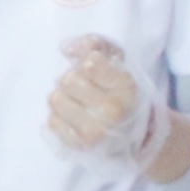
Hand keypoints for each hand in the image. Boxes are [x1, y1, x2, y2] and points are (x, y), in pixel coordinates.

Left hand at [47, 35, 169, 177]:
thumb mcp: (121, 64)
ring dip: (62, 97)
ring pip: (55, 98)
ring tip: (78, 103)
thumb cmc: (124, 95)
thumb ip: (97, 45)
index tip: (96, 72)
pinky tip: (74, 119)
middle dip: (72, 79)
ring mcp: (94, 131)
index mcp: (127, 88)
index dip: (87, 63)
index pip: (89, 62)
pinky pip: (51, 121)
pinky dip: (59, 117)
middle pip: (68, 79)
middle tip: (84, 88)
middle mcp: (112, 111)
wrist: (138, 138)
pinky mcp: (79, 145)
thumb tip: (66, 47)